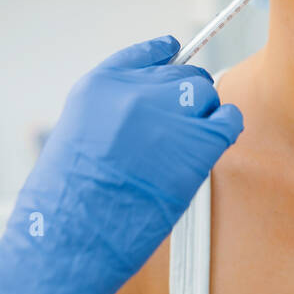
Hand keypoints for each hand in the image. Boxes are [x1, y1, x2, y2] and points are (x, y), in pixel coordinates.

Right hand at [0, 36, 243, 293]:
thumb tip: (148, 112)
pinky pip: (228, 119)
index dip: (165, 59)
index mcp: (100, 86)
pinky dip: (227, 128)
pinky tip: (216, 143)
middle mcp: (136, 92)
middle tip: (179, 128)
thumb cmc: (65, 203)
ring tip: (189, 145)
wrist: (69, 238)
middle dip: (184, 98)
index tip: (174, 55)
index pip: (147, 55)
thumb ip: (112, 112)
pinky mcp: (197, 143)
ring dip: (204, 115)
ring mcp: (169, 114)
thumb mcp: (76, 136)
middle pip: (183, 76)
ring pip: (206, 94)